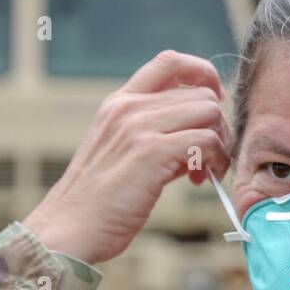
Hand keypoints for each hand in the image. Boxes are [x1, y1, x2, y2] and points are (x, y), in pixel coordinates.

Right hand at [22, 51, 230, 263]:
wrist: (70, 227)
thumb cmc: (97, 201)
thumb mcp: (122, 154)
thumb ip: (156, 137)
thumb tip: (199, 137)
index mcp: (119, 103)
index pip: (170, 62)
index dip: (202, 74)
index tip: (212, 102)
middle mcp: (129, 107)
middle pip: (201, 93)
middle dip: (216, 126)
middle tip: (207, 158)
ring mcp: (139, 127)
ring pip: (209, 111)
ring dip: (219, 144)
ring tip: (202, 171)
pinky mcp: (151, 152)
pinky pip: (206, 140)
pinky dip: (214, 160)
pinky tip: (197, 180)